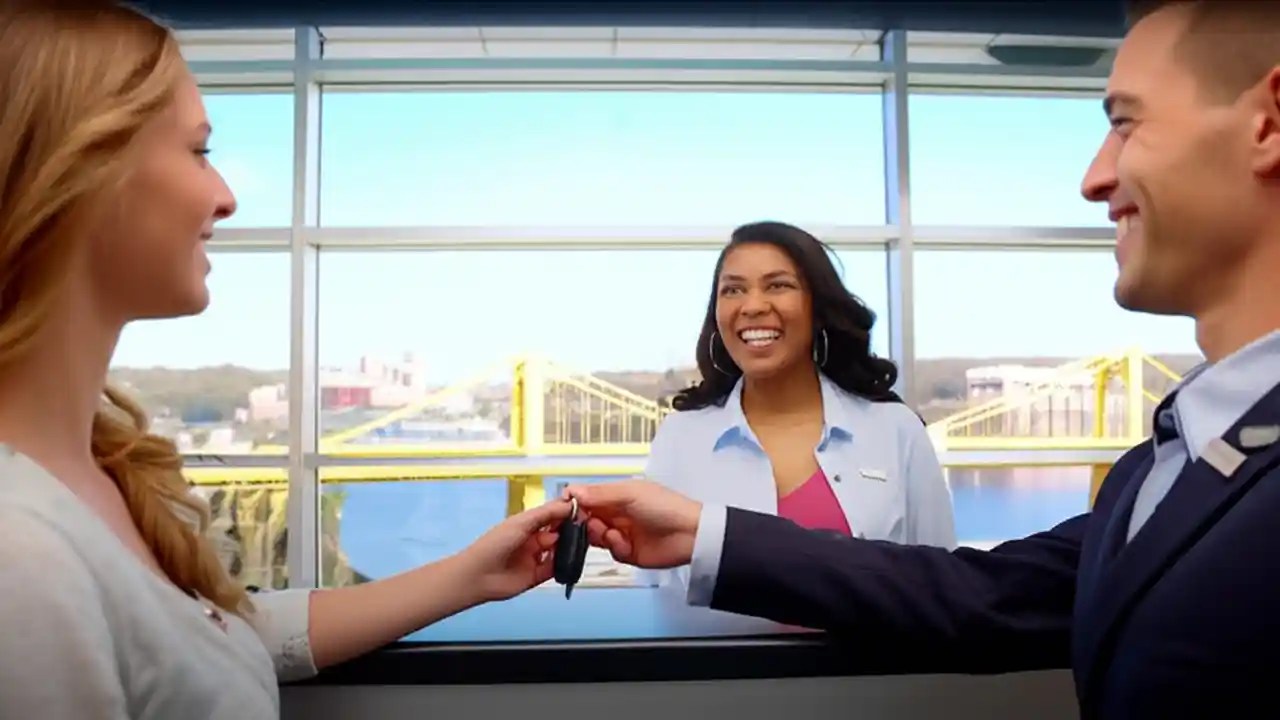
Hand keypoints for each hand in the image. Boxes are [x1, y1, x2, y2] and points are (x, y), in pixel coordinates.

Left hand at [456, 498, 573, 602]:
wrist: (479, 575)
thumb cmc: (495, 544)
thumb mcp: (522, 523)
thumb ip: (546, 514)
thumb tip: (569, 505)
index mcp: (527, 524)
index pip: (551, 515)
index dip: (566, 512)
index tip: (583, 510)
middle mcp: (533, 540)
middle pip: (558, 532)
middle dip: (570, 530)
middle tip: (587, 527)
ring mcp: (535, 558)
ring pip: (559, 550)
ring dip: (568, 547)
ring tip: (580, 543)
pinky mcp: (538, 575)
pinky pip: (555, 568)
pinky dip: (564, 564)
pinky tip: (571, 559)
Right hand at [562, 479, 700, 568]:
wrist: (691, 534)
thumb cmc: (664, 506)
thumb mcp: (630, 494)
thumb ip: (600, 493)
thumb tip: (571, 491)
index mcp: (616, 496)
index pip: (586, 499)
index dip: (573, 505)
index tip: (563, 511)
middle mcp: (616, 514)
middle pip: (586, 519)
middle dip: (582, 522)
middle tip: (586, 524)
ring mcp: (622, 534)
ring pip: (595, 537)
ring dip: (598, 535)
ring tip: (610, 532)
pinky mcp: (628, 553)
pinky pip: (610, 552)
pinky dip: (615, 547)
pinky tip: (624, 543)